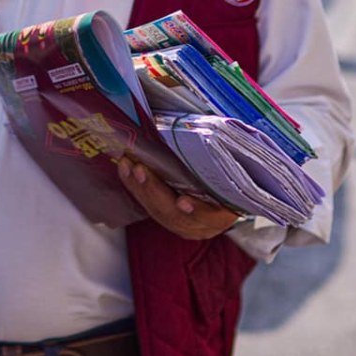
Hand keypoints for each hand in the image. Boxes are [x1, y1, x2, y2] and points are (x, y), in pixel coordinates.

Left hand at [116, 160, 238, 239]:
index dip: (196, 210)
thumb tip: (213, 130)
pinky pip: (147, 205)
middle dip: (155, 192)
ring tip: (128, 166)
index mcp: (222, 215)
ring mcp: (182, 225)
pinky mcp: (166, 218)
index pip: (208, 216)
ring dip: (139, 187)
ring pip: (157, 211)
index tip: (182, 202)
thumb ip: (221, 159)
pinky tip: (125, 170)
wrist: (230, 190)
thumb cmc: (230, 175)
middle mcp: (201, 225)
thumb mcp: (230, 169)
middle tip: (140, 170)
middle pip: (175, 214)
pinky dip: (135, 186)